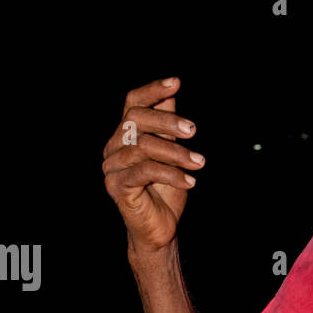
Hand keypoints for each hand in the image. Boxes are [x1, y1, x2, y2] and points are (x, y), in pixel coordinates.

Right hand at [103, 77, 203, 252]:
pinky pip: (145, 171)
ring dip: (177, 153)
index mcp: (125, 135)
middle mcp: (114, 146)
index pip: (132, 103)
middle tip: (193, 131)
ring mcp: (112, 166)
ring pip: (144, 146)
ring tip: (200, 162)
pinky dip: (172, 174)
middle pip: (135, 119)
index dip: (152, 90)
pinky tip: (191, 181)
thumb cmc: (166, 191)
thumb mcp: (172, 154)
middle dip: (167, 121)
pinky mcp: (116, 186)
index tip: (175, 82)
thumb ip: (168, 127)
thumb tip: (172, 94)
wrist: (160, 230)